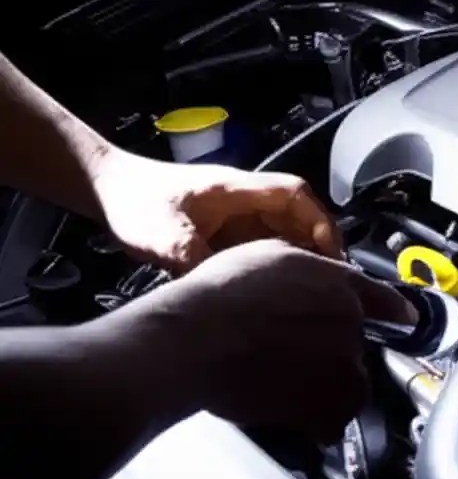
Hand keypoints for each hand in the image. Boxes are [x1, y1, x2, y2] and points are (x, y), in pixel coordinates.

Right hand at [80, 239, 414, 441]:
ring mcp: (342, 365)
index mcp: (339, 283)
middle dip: (334, 354)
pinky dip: (319, 422)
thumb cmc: (218, 296)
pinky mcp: (327, 405)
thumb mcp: (267, 255)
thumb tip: (320, 275)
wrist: (196, 340)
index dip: (394, 312)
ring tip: (290, 388)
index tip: (403, 320)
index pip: (384, 299)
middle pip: (358, 346)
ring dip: (330, 389)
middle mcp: (350, 322)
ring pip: (352, 384)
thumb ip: (307, 268)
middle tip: (294, 358)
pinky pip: (335, 420)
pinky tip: (293, 415)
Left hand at [92, 151, 340, 272]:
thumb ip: (192, 257)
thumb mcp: (160, 233)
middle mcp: (245, 198)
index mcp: (237, 189)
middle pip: (298, 214)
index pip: (295, 195)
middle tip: (327, 284)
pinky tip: (275, 289)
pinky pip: (262, 243)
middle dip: (317, 245)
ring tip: (308, 290)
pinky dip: (276, 262)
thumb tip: (222, 287)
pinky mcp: (226, 228)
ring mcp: (237, 212)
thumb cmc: (134, 202)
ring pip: (283, 230)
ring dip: (298, 255)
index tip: (330, 256)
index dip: (319, 223)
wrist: (107, 188)